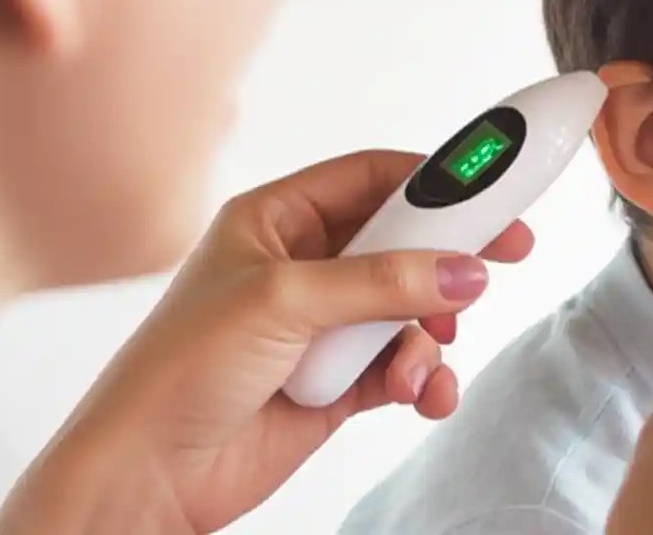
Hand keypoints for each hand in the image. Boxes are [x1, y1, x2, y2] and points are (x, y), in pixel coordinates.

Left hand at [0, 150, 533, 533]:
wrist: (149, 474)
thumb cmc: (181, 369)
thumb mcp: (285, 301)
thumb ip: (382, 282)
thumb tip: (465, 272)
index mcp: (276, 219)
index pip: (371, 178)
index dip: (434, 180)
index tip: (493, 190)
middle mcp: (303, 267)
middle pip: (401, 243)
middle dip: (448, 259)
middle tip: (503, 259)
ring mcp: (322, 327)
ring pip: (409, 311)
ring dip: (426, 337)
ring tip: (416, 366)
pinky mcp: (336, 382)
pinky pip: (401, 366)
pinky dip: (420, 379)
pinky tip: (421, 397)